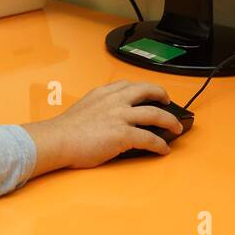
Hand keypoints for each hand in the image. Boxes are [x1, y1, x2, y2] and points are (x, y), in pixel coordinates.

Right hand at [22, 81, 183, 174]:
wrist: (57, 140)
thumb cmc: (65, 130)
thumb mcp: (83, 108)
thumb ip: (98, 107)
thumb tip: (109, 119)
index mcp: (104, 93)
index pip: (128, 85)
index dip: (142, 88)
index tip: (148, 92)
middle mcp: (115, 100)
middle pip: (147, 91)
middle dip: (162, 95)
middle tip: (168, 102)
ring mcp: (120, 116)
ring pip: (155, 114)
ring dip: (170, 121)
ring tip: (176, 127)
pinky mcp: (123, 134)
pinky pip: (149, 138)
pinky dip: (160, 144)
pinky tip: (163, 149)